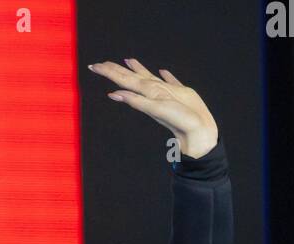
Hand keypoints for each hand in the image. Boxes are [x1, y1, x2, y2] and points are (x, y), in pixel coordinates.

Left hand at [87, 58, 218, 158]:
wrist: (199, 133)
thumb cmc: (179, 121)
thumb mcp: (155, 109)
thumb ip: (136, 101)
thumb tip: (114, 94)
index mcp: (146, 93)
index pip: (123, 79)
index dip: (109, 72)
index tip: (94, 66)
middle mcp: (153, 91)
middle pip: (131, 77)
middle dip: (115, 70)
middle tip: (100, 64)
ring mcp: (166, 93)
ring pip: (149, 77)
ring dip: (137, 69)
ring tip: (127, 61)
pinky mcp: (180, 94)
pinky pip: (170, 81)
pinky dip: (165, 76)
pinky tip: (162, 71)